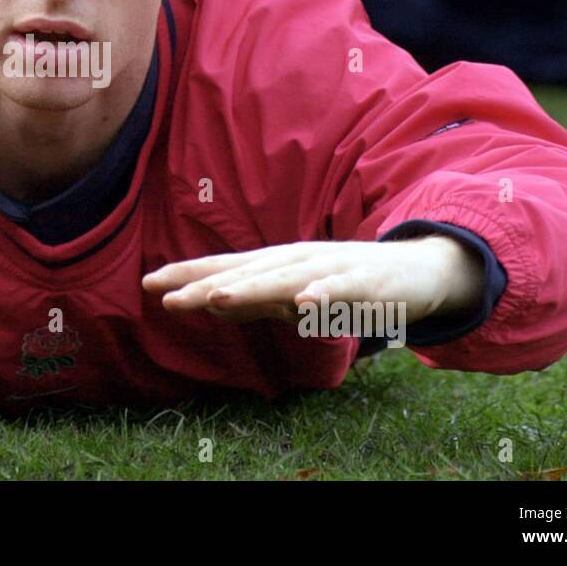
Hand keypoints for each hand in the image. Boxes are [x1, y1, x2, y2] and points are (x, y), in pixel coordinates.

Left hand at [142, 236, 483, 325]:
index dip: (189, 275)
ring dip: (250, 287)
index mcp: (278, 265)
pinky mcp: (364, 282)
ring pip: (284, 280)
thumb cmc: (347, 284)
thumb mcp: (292, 295)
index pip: (225, 269)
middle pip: (245, 274)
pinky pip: (340, 290)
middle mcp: (297, 261)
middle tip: (165, 294)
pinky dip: (322, 295)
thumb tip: (209, 303)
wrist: (417, 271)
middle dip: (204, 283)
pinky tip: (304, 303)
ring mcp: (329, 269)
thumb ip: (255, 300)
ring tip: (216, 298)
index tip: (149, 284)